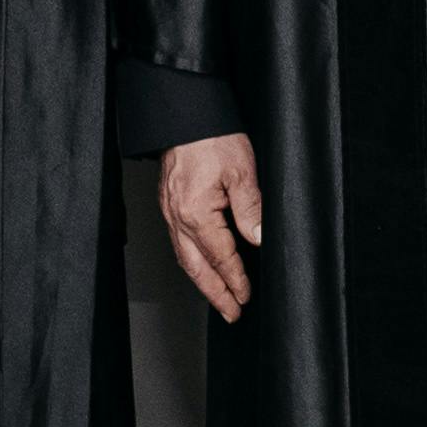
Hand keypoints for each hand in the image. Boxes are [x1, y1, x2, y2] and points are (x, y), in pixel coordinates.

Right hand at [160, 134, 265, 321]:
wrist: (185, 113)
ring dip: (202, 281)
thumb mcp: (242, 172)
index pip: (220, 257)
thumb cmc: (211, 136)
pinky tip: (202, 265)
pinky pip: (179, 241)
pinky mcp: (168, 203)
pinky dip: (192, 260)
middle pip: (196, 268)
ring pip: (184, 257)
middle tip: (231, 313)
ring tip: (219, 297)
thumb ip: (251, 210)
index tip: (245, 296)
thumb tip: (259, 240)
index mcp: (196, 213)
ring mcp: (169, 211)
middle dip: (215, 293)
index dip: (235, 279)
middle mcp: (177, 217)